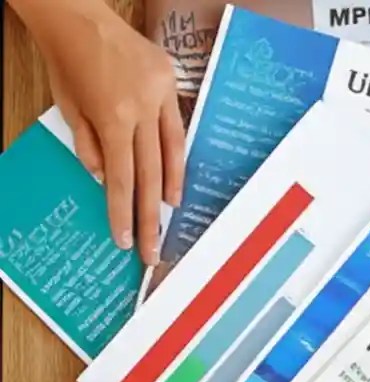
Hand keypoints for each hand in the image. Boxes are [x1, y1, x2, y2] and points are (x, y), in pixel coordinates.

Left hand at [21, 0, 183, 263]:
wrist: (80, 19)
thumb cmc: (68, 61)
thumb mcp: (68, 107)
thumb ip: (88, 144)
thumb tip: (104, 177)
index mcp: (112, 117)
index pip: (120, 177)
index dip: (123, 211)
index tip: (126, 239)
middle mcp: (142, 109)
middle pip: (151, 173)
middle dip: (151, 214)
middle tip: (155, 247)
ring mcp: (161, 94)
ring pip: (173, 151)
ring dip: (172, 186)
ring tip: (171, 213)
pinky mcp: (171, 82)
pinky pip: (178, 126)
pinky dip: (178, 152)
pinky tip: (177, 173)